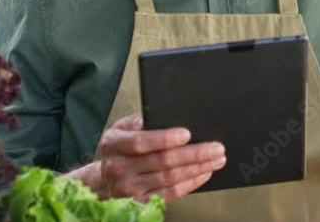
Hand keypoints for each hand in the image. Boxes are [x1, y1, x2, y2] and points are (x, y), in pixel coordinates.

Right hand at [95, 114, 225, 202]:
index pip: (141, 142)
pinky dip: (190, 184)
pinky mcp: (141, 202)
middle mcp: (119, 168)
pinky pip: (170, 194)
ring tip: (216, 160)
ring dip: (197, 169)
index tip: (187, 134)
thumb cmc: (119, 148)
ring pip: (169, 179)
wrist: (102, 180)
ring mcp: (130, 188)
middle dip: (193, 154)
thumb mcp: (122, 128)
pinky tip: (204, 173)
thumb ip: (141, 121)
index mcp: (114, 144)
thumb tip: (167, 116)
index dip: (165, 138)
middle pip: (161, 162)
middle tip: (216, 148)